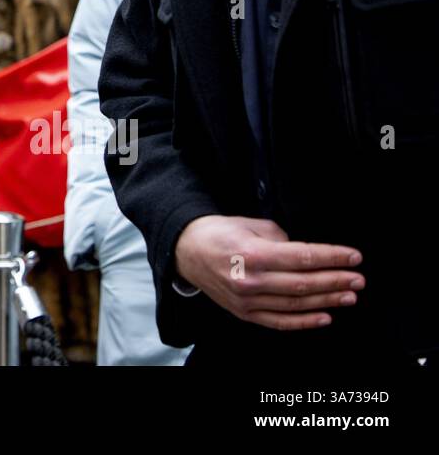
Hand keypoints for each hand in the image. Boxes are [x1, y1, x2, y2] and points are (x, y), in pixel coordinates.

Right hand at [175, 215, 364, 330]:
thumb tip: (304, 253)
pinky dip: (304, 321)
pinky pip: (280, 322)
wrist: (186, 251)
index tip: (354, 257)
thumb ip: (280, 238)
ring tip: (349, 296)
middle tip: (358, 279)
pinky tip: (325, 316)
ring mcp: (247, 300)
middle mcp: (250, 280)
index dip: (332, 257)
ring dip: (327, 301)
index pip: (303, 257)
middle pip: (304, 283)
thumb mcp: (249, 224)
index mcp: (253, 254)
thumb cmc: (218, 233)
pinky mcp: (244, 313)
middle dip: (336, 280)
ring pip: (296, 304)